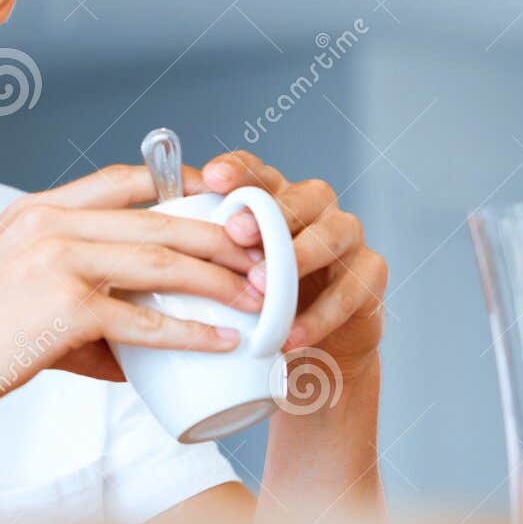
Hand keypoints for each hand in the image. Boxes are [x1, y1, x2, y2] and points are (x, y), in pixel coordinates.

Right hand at [0, 163, 263, 424]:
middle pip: (160, 219)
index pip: (123, 180)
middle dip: (221, 239)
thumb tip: (138, 345)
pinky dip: (193, 333)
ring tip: (258, 300)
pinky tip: (223, 342)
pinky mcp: (67, 308)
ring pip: (165, 262)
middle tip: (262, 259)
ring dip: (221, 282)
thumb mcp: (15, 287)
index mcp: (37, 210)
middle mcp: (51, 223)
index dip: (179, 186)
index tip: (222, 203)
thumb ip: (77, 299)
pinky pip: (147, 320)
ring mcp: (60, 261)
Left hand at [201, 150, 386, 376]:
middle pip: (298, 197)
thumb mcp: (227, 277)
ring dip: (295, 260)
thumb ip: (203, 255)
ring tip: (263, 286)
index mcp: (275, 198)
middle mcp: (314, 209)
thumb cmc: (260, 304)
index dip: (236, 171)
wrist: (313, 352)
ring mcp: (347, 238)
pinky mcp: (372, 275)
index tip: (210, 178)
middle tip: (236, 232)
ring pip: (331, 235)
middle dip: (267, 213)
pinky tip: (289, 334)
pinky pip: (351, 290)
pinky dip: (318, 316)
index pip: (256, 173)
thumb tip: (150, 250)